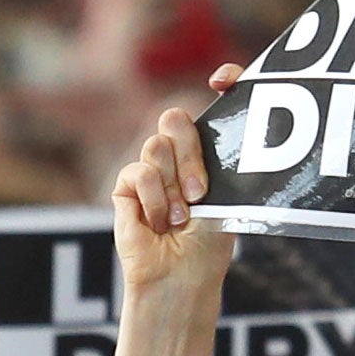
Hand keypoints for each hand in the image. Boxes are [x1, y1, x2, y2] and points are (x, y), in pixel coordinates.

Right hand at [111, 67, 235, 299]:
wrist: (181, 276)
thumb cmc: (210, 242)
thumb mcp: (226, 194)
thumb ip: (221, 157)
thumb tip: (228, 122)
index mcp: (209, 152)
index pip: (216, 102)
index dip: (222, 80)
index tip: (222, 79)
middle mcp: (178, 156)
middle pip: (176, 121)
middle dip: (189, 154)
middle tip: (199, 192)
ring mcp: (151, 169)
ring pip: (156, 146)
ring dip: (171, 187)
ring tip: (179, 219)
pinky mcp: (126, 186)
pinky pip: (139, 172)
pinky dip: (153, 199)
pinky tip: (159, 223)